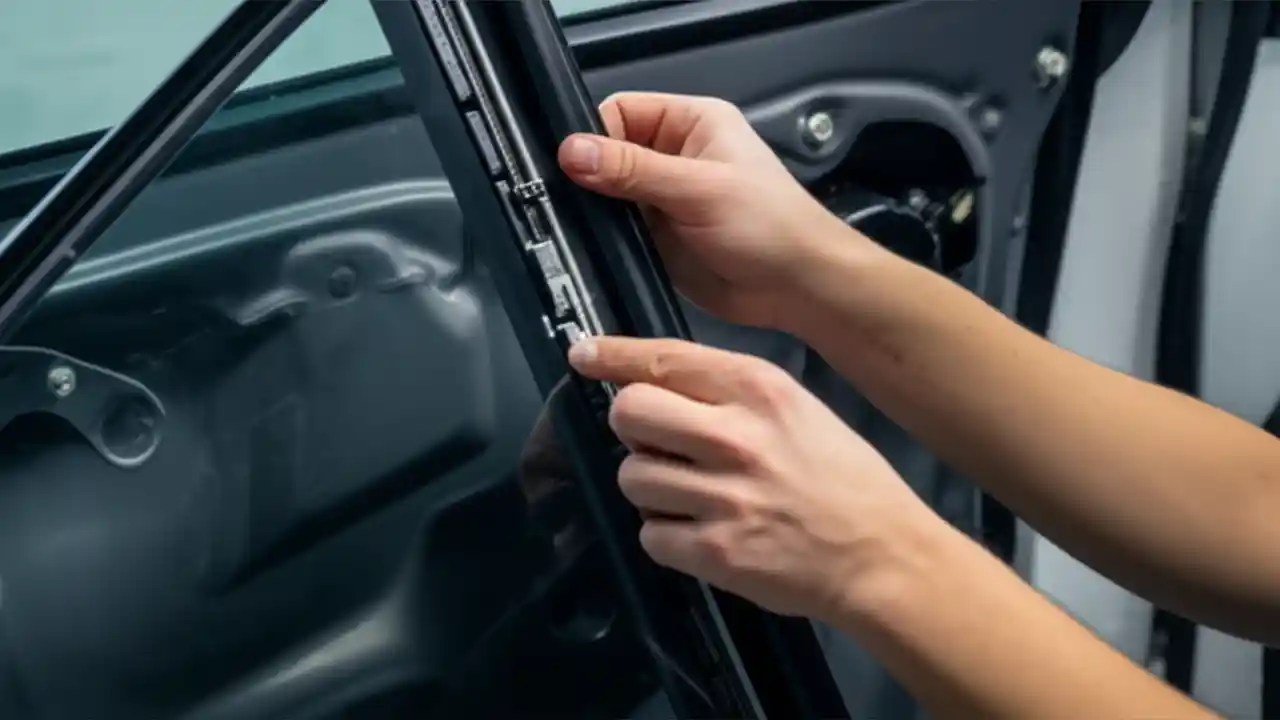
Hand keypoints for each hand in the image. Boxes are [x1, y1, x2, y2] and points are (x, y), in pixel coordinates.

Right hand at [558, 92, 856, 329]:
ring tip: (564, 225)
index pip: (620, 112)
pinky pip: (615, 230)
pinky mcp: (656, 237)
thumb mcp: (698, 188)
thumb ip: (633, 170)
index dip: (592, 135)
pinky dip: (600, 237)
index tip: (568, 166)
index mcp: (690, 122)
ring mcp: (662, 198)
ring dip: (589, 209)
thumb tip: (571, 151)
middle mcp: (672, 155)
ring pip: (606, 194)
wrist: (797, 286)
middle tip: (554, 199)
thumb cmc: (766, 224)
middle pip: (607, 153)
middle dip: (584, 175)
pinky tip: (580, 247)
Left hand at [567, 335, 944, 621]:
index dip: (611, 356)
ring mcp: (722, 496)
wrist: (883, 557)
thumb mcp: (796, 409)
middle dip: (632, 428)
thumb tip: (656, 383)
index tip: (583, 355)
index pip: (662, 360)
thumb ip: (729, 393)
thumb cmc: (843, 478)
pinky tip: (701, 533)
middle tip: (658, 444)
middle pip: (628, 412)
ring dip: (651, 487)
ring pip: (631, 476)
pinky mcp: (714, 551)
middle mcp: (735, 436)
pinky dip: (667, 537)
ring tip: (691, 496)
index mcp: (757, 389)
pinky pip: (650, 535)